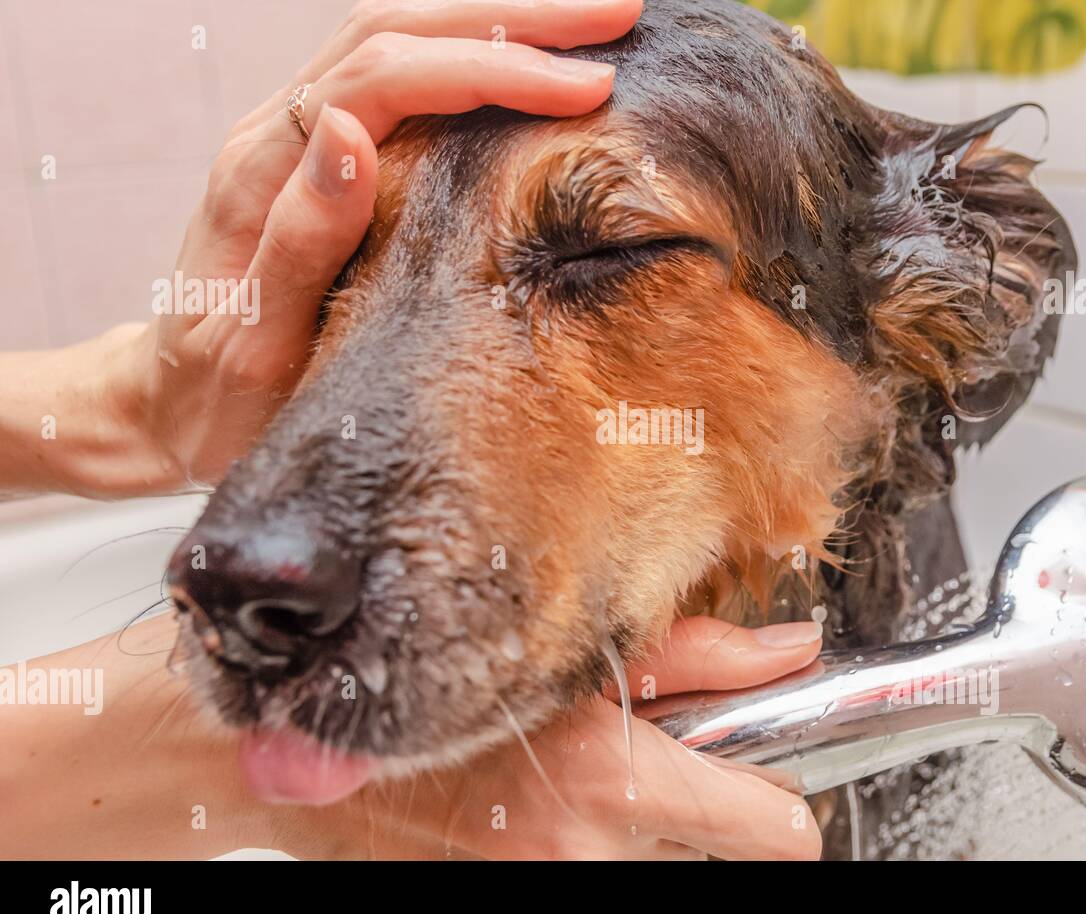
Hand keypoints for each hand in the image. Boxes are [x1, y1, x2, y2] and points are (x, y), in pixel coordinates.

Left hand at [0, 0, 641, 497]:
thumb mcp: (252, 340)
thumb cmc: (215, 392)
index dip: (486, 71)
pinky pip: (401, 80)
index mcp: (263, 171)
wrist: (169, 402)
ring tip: (590, 25)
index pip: (384, 81)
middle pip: (397, 30)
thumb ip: (297, 242)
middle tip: (617, 16)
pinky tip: (524, 64)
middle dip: (513, 18)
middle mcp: (280, 134)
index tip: (582, 88)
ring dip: (497, 23)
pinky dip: (469, 57)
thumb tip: (350, 136)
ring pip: (400, 40)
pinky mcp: (323, 158)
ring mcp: (302, 140)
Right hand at [282, 616, 825, 859]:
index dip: (784, 812)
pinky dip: (591, 848)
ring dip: (641, 829)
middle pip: (717, 856)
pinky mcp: (515, 900)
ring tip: (589, 779)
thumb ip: (702, 657)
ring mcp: (546, 889)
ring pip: (655, 868)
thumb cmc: (432, 690)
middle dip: (706, 814)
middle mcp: (586, 857)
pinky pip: (596, 877)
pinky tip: (550, 808)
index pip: (772, 833)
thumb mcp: (574, 652)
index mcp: (612, 784)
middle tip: (665, 767)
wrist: (313, 757)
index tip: (771, 795)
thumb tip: (792, 652)